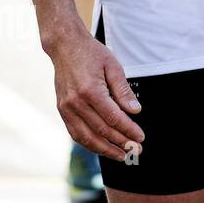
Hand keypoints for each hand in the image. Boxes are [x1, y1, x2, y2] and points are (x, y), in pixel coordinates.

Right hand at [50, 32, 145, 159]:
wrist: (65, 47)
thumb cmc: (91, 54)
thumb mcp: (113, 67)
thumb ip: (124, 91)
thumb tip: (135, 111)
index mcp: (90, 90)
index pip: (113, 118)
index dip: (128, 130)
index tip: (141, 137)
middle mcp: (76, 103)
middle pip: (101, 130)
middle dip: (120, 143)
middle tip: (136, 151)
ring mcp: (66, 108)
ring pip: (86, 136)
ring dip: (104, 149)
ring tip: (121, 155)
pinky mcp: (62, 110)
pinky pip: (75, 132)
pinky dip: (89, 143)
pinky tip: (102, 148)